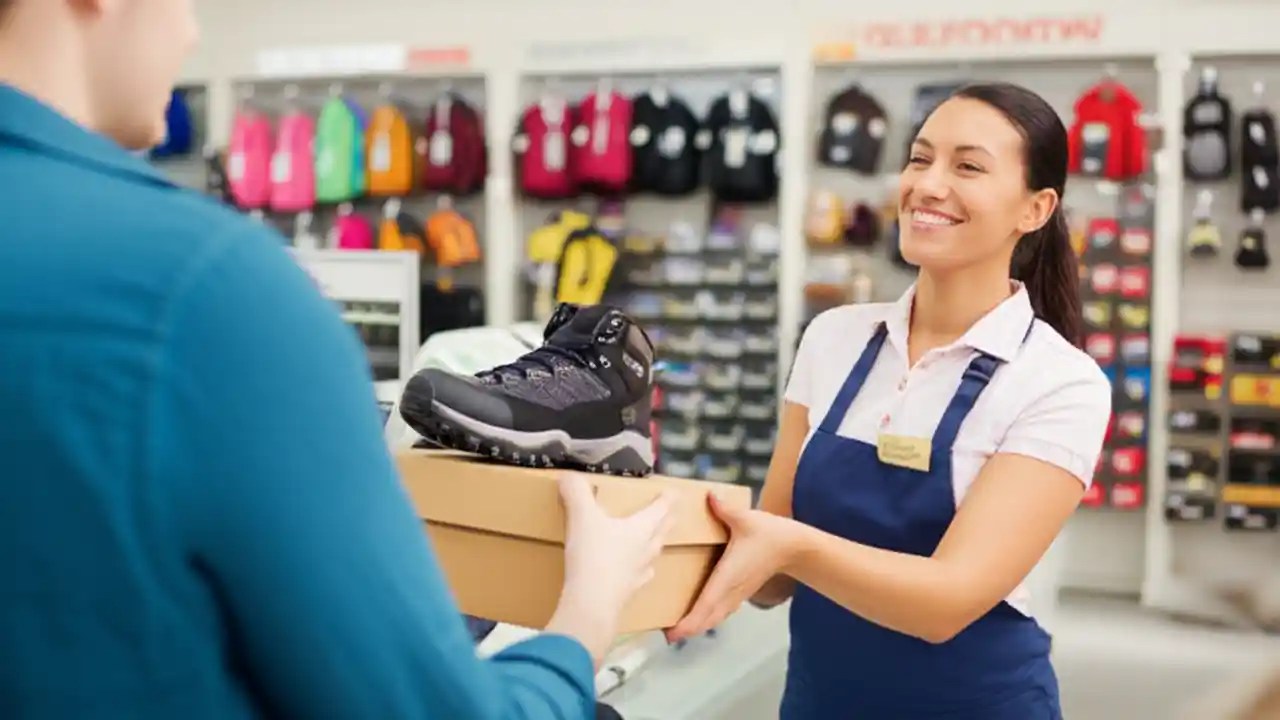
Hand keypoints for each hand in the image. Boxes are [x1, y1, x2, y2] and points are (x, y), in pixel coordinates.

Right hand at [545, 472, 675, 664]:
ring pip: (655, 553)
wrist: (591, 603)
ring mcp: (640, 572)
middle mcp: (646, 549)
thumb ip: (576, 492)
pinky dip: (643, 569)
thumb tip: (568, 476)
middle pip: (662, 530)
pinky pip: (642, 575)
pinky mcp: (629, 591)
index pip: (661, 509)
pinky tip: (641, 571)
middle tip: (674, 512)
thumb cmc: (593, 555)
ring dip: (658, 543)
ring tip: (658, 539)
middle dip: (668, 519)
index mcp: (641, 528)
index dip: (668, 499)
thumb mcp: (582, 516)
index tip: (676, 492)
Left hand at [664, 493, 799, 642]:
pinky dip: (708, 618)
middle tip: (667, 636)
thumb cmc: (771, 534)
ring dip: (698, 626)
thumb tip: (709, 495)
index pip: (706, 604)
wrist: (794, 547)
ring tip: (678, 630)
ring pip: (715, 618)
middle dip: (688, 629)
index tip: (673, 633)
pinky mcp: (741, 592)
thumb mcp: (747, 518)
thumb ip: (725, 509)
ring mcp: (737, 594)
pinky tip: (698, 617)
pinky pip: (721, 611)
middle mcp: (731, 590)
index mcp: (728, 576)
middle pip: (708, 618)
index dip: (690, 621)